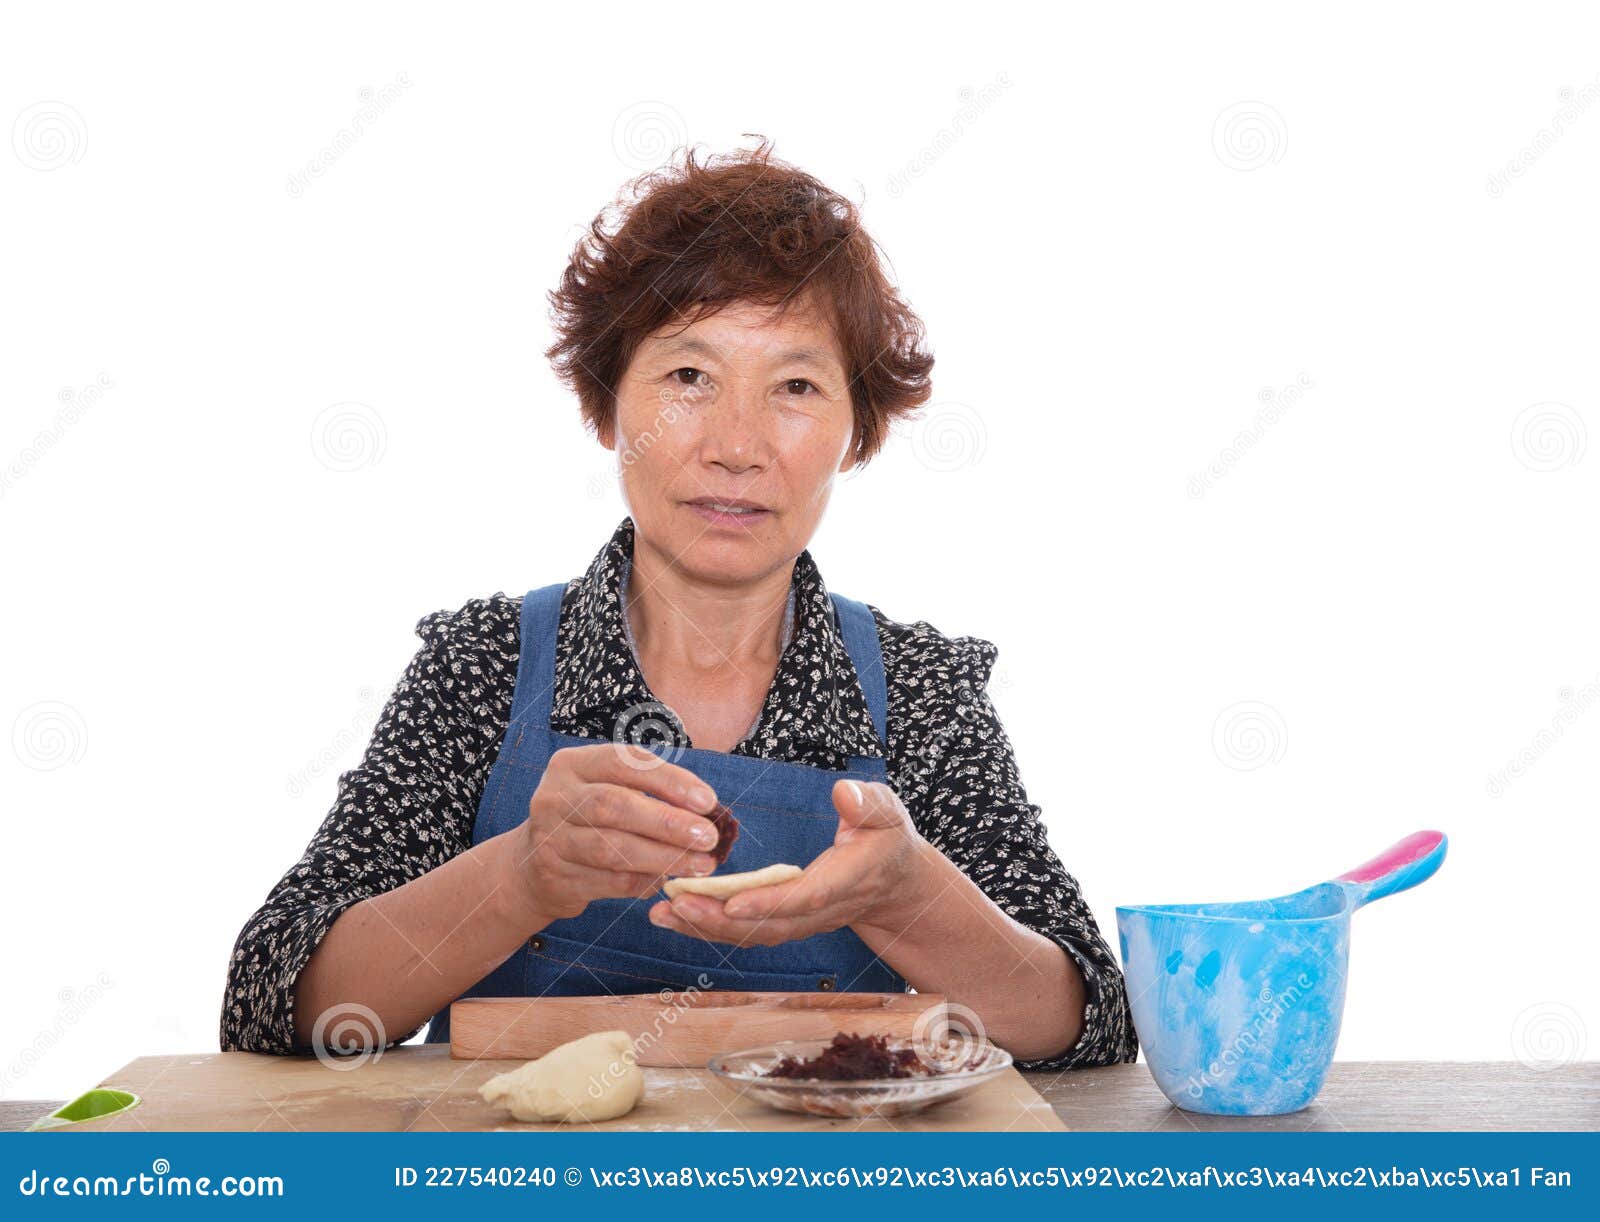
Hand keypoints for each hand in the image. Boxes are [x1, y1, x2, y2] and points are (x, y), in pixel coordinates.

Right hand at [512, 744, 722, 921]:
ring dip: (664, 858)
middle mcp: (555, 797)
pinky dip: (645, 881)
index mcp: (572, 764)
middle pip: (615, 805)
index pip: (625, 763)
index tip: (708, 801)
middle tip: (709, 837)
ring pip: (613, 848)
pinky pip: (610, 882)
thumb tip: (707, 811)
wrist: (533, 864)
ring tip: (701, 865)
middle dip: (668, 822)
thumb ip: (650, 792)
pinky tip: (668, 880)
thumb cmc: (588, 819)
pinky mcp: (555, 877)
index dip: (669, 781)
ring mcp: (550, 839)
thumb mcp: (608, 790)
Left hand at [646, 779, 931, 946]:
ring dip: (705, 927)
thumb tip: (843, 793)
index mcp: (847, 880)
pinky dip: (708, 927)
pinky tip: (674, 916)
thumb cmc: (886, 838)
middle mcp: (820, 910)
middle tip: (676, 904)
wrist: (893, 882)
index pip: (806, 896)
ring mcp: (801, 922)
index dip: (769, 903)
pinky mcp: (784, 923)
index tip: (731, 903)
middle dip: (719, 920)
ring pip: (751, 934)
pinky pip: (745, 931)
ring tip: (662, 912)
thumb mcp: (887, 811)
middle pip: (767, 924)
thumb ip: (868, 803)